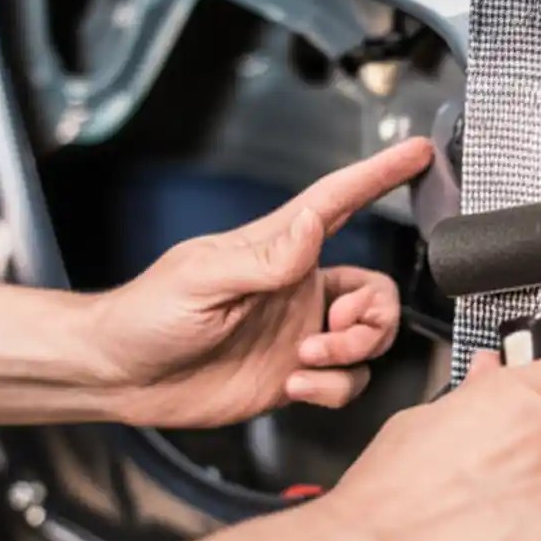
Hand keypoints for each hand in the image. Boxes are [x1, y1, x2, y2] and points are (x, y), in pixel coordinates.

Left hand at [89, 138, 433, 426]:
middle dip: (374, 317)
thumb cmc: (146, 315)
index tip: (419, 152)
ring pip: (370, 338)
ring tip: (307, 360)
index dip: (380, 175)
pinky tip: (296, 386)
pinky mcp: (297, 374)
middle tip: (333, 332)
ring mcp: (300, 331)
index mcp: (277, 250)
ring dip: (352, 353)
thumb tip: (316, 222)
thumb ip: (265, 257)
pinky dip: (333, 388)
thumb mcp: (201, 278)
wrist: (121, 378)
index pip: (339, 202)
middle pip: (377, 291)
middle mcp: (298, 288)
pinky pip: (347, 381)